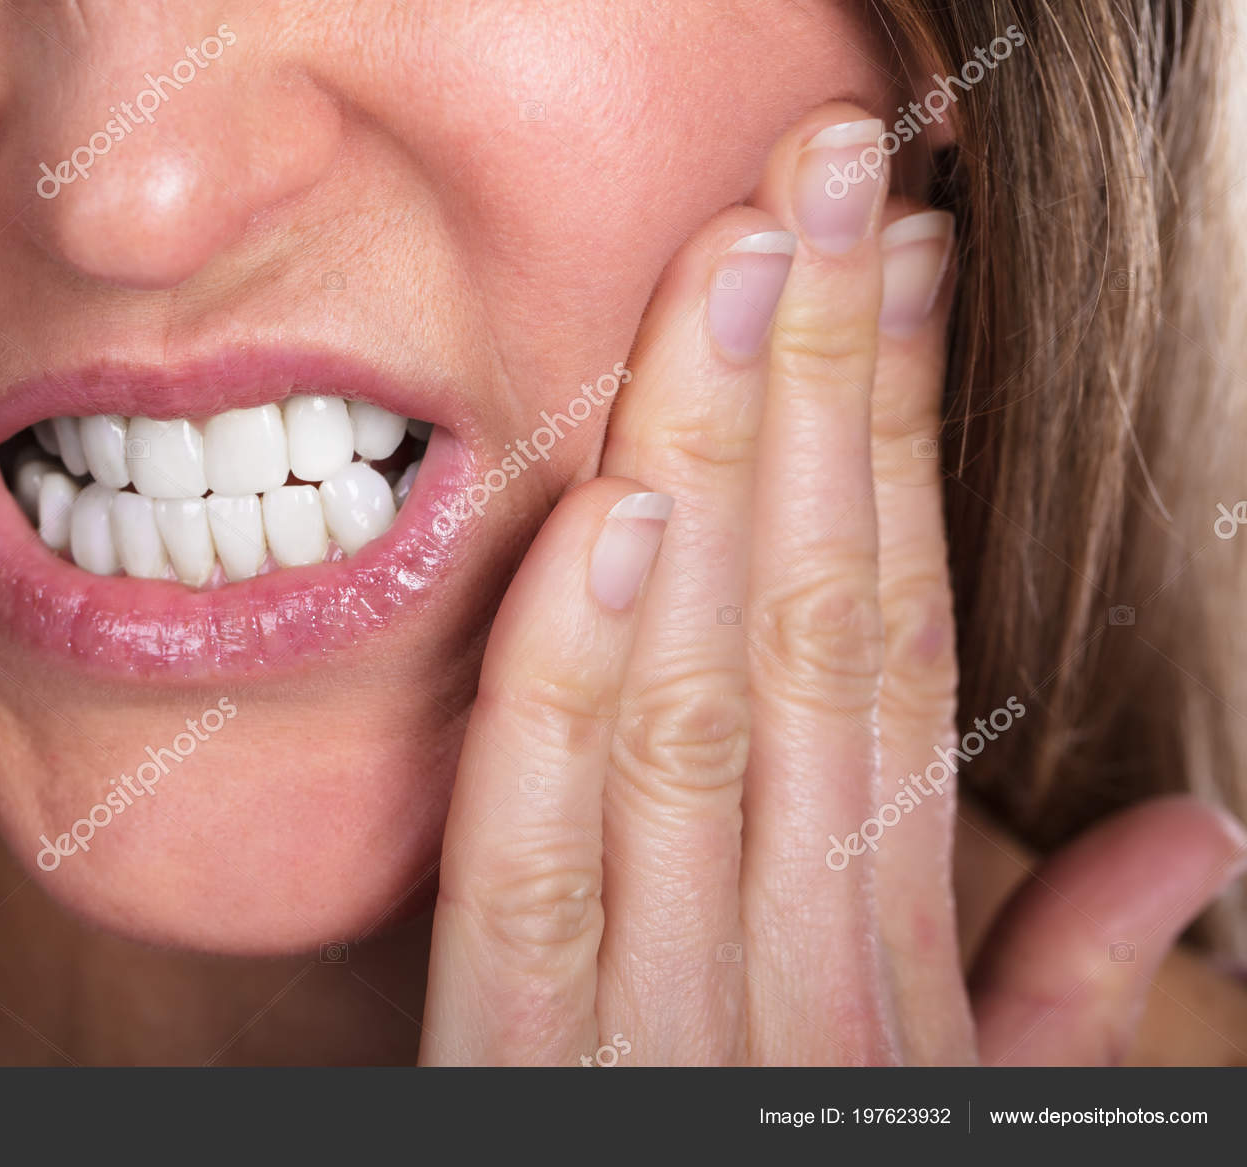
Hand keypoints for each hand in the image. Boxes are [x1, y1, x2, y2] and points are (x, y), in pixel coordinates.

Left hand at [419, 103, 1246, 1064]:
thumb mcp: (952, 1114)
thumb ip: (1056, 994)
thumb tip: (1192, 836)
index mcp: (890, 951)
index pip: (903, 635)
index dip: (911, 441)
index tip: (910, 266)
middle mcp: (799, 958)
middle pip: (812, 619)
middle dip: (825, 379)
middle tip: (833, 168)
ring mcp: (665, 1010)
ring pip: (699, 689)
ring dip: (722, 459)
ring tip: (748, 259)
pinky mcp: (523, 1063)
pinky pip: (547, 841)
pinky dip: (582, 673)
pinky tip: (624, 511)